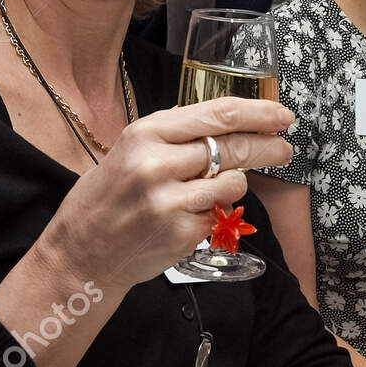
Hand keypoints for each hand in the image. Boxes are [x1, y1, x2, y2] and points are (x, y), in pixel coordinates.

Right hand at [39, 97, 293, 289]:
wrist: (80, 252)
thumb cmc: (107, 197)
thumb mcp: (131, 150)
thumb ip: (176, 136)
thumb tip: (230, 125)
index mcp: (145, 133)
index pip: (217, 114)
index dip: (258, 113)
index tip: (282, 116)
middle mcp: (158, 163)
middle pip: (233, 147)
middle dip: (267, 147)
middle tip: (284, 149)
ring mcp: (171, 201)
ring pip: (233, 183)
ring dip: (234, 184)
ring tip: (212, 190)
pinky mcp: (182, 233)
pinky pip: (217, 215)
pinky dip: (211, 214)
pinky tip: (185, 216)